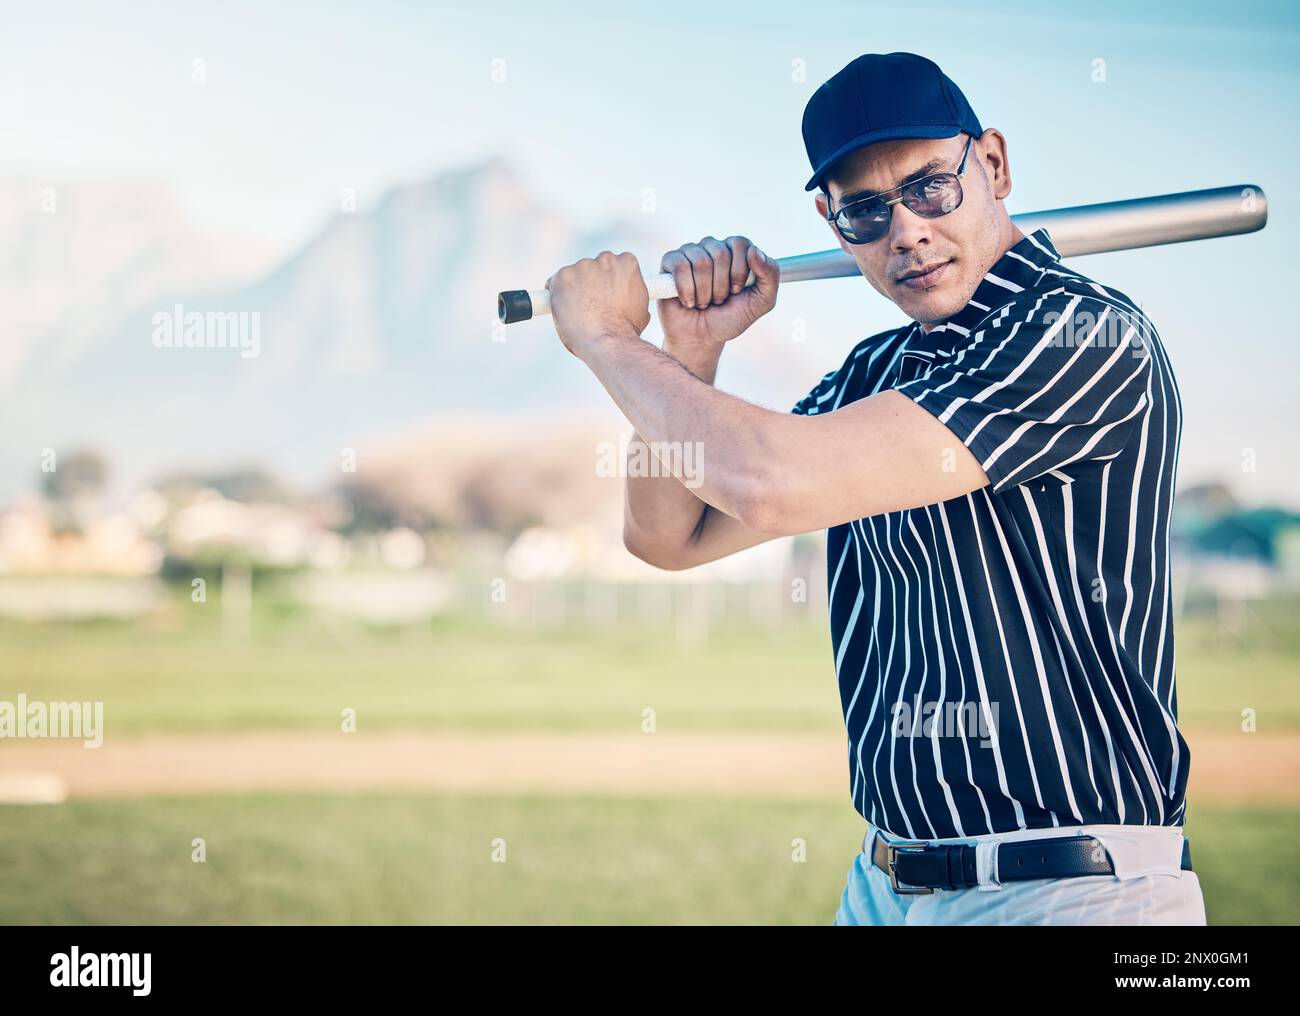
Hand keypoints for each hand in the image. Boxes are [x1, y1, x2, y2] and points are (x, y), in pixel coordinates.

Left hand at [546, 251, 650, 358]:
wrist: (608, 341)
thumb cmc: (625, 330)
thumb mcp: (639, 307)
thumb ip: (631, 293)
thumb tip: (625, 297)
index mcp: (626, 263)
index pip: (615, 264)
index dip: (609, 281)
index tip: (606, 293)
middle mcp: (605, 258)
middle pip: (594, 267)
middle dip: (591, 282)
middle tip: (591, 305)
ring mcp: (583, 266)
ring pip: (574, 275)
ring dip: (575, 289)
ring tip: (580, 313)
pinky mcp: (563, 276)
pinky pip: (555, 282)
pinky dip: (557, 293)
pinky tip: (564, 309)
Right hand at [656, 236, 778, 355]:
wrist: (701, 339)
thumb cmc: (729, 318)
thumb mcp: (761, 302)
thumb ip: (770, 275)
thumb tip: (754, 250)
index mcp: (735, 251)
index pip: (740, 244)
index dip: (739, 271)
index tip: (736, 291)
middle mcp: (712, 247)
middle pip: (720, 254)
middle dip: (721, 287)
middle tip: (718, 300)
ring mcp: (690, 253)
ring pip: (700, 262)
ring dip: (704, 292)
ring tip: (703, 302)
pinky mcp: (670, 262)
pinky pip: (680, 266)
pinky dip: (686, 291)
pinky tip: (688, 301)